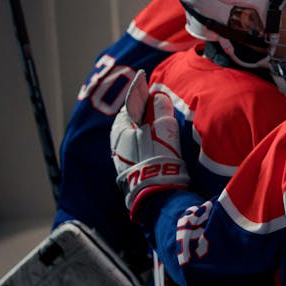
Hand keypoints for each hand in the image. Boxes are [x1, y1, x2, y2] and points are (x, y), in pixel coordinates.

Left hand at [111, 70, 187, 219]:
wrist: (157, 191)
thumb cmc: (157, 154)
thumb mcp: (161, 126)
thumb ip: (160, 107)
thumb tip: (158, 96)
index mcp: (119, 128)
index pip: (133, 105)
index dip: (147, 99)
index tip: (157, 95)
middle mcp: (117, 143)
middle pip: (137, 122)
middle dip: (150, 116)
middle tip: (166, 114)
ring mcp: (124, 159)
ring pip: (141, 137)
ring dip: (152, 133)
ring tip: (167, 134)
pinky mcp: (134, 171)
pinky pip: (145, 151)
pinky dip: (154, 146)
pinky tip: (165, 150)